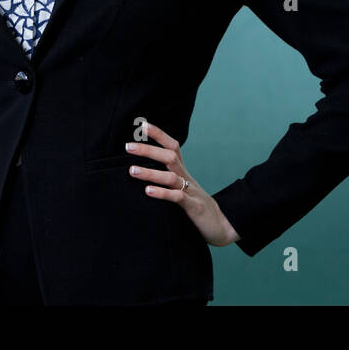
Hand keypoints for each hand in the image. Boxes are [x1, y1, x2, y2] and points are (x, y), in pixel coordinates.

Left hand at [126, 120, 240, 247]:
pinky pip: (178, 197)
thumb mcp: (181, 188)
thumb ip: (166, 177)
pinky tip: (148, 191)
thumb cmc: (195, 205)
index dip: (158, 134)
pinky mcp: (194, 207)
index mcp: (183, 171)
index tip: (142, 124)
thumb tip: (140, 170)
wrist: (221, 225)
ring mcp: (191, 191)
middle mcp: (186, 177)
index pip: (172, 146)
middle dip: (148, 150)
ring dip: (151, 173)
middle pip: (169, 157)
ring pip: (171, 177)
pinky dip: (162, 193)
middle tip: (128, 146)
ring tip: (132, 170)